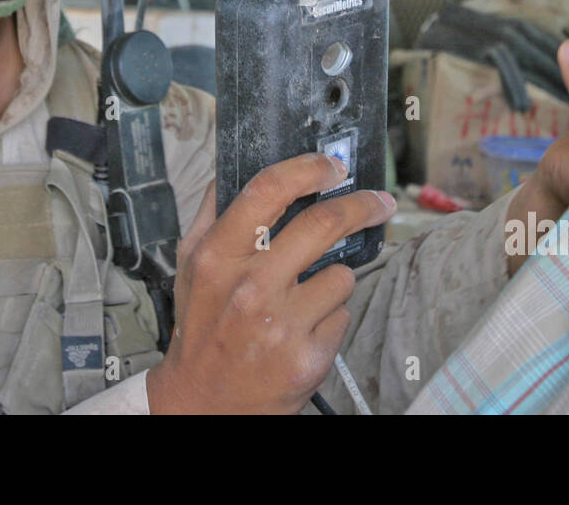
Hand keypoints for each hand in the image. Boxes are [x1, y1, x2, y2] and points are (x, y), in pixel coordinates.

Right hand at [147, 153, 396, 413]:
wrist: (206, 404)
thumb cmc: (203, 328)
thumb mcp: (191, 265)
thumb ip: (213, 212)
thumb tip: (235, 165)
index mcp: (217, 257)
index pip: (268, 191)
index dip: (308, 169)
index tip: (332, 166)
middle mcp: (249, 288)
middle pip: (323, 223)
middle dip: (361, 206)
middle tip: (376, 203)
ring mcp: (280, 325)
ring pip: (341, 274)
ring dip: (333, 279)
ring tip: (306, 298)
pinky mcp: (308, 357)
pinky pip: (341, 314)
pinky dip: (330, 317)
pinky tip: (303, 329)